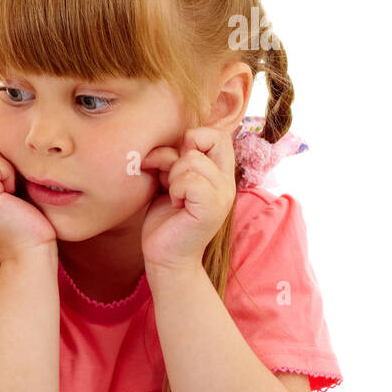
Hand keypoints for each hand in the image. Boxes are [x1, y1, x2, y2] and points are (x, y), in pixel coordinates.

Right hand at [0, 144, 57, 264]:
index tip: (14, 194)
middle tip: (14, 196)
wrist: (29, 253)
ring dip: (9, 170)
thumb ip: (0, 171)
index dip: (5, 166)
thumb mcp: (9, 192)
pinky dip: (9, 173)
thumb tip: (4, 144)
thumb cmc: (29, 225)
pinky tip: (12, 196)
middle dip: (6, 166)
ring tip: (12, 197)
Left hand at [139, 125, 235, 270]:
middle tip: (172, 182)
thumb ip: (172, 160)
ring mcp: (223, 195)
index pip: (217, 134)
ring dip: (173, 177)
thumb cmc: (166, 220)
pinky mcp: (212, 208)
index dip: (192, 140)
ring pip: (192, 160)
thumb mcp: (168, 181)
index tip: (174, 165)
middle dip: (180, 155)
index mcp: (220, 174)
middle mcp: (227, 182)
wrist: (166, 257)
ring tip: (174, 198)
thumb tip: (164, 145)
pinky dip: (175, 190)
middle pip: (211, 138)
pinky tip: (175, 205)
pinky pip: (190, 180)